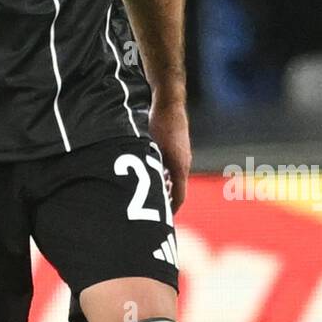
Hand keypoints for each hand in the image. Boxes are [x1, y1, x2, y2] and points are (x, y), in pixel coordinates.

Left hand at [150, 97, 190, 211]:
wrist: (169, 100)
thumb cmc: (159, 122)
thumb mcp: (149, 146)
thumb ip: (147, 164)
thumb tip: (137, 180)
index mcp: (180, 166)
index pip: (179, 197)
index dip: (171, 210)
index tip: (164, 220)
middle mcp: (184, 162)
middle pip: (178, 189)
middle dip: (166, 201)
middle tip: (154, 211)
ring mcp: (182, 154)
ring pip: (175, 177)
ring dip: (165, 187)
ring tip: (152, 195)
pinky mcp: (178, 146)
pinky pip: (174, 167)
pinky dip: (165, 174)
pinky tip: (152, 172)